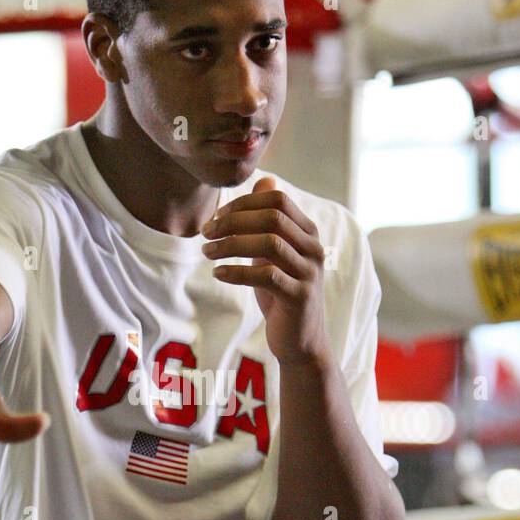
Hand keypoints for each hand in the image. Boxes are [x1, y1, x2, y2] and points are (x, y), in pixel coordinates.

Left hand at [200, 175, 330, 366]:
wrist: (300, 340)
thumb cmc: (282, 294)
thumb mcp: (273, 253)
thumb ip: (268, 219)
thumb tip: (264, 179)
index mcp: (308, 232)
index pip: (277, 200)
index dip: (242, 204)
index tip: (216, 219)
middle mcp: (314, 248)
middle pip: (272, 217)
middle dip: (233, 221)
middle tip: (206, 234)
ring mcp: (309, 272)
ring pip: (269, 243)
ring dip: (231, 244)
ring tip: (207, 252)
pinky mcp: (300, 297)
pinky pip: (267, 276)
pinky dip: (237, 272)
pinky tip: (218, 273)